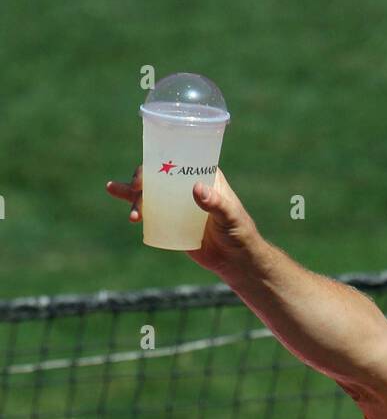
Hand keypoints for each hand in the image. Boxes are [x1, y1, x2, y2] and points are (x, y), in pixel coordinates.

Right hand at [105, 164, 260, 279]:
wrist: (235, 260)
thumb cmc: (238, 232)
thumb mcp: (229, 216)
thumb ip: (215, 203)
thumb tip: (195, 189)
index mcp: (202, 173)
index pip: (177, 158)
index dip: (159, 158)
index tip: (147, 171)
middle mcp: (185, 184)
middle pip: (157, 173)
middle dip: (141, 178)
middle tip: (136, 189)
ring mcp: (176, 202)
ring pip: (148, 190)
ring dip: (131, 191)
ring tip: (118, 194)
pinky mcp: (170, 221)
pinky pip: (149, 210)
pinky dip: (133, 204)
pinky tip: (116, 196)